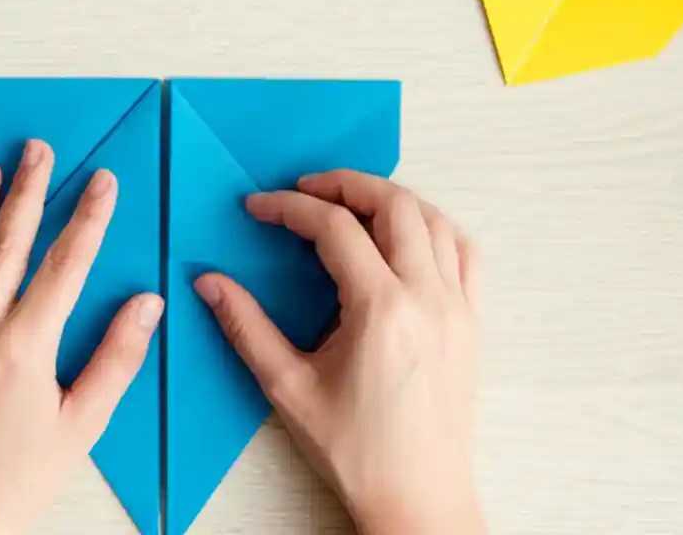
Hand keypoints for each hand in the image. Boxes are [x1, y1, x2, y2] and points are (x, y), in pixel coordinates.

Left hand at [0, 140, 163, 534]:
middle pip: (9, 244)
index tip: (103, 182)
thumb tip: (146, 307)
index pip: (65, 264)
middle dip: (28, 192)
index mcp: (26, 345)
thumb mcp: (81, 428)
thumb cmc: (13, 482)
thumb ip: (115, 361)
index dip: (88, 218)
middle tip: (39, 150)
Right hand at [194, 171, 484, 534]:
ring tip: (350, 203)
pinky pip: (463, 252)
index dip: (290, 207)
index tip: (259, 208)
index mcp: (382, 311)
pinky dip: (434, 227)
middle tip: (304, 189)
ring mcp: (458, 308)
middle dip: (344, 184)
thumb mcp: (288, 388)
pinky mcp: (472, 322)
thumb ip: (247, 326)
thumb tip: (209, 283)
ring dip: (391, 199)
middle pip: (394, 205)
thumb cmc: (357, 452)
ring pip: (435, 219)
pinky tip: (407, 234)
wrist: (417, 497)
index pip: (335, 228)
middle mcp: (428, 299)